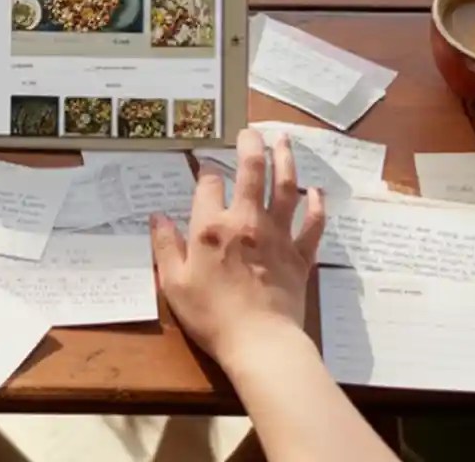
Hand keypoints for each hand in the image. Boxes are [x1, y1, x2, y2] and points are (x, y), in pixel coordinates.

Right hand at [151, 129, 325, 367]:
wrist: (260, 342)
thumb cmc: (211, 315)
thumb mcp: (174, 283)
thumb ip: (166, 246)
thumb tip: (157, 216)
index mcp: (212, 227)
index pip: (208, 184)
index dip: (205, 172)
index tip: (205, 169)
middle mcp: (247, 221)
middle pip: (252, 172)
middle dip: (251, 146)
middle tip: (251, 132)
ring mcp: (278, 236)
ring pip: (286, 188)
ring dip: (285, 160)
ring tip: (284, 140)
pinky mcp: (300, 255)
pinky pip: (312, 224)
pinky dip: (316, 205)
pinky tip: (316, 192)